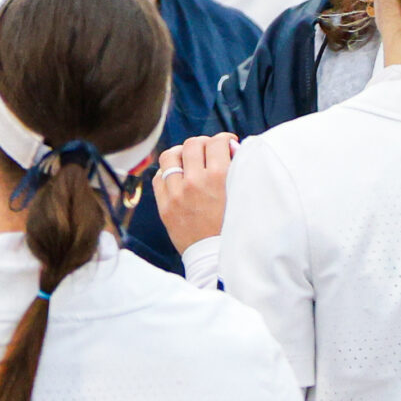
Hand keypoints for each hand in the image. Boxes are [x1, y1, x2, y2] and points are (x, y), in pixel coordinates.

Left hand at [153, 133, 238, 251]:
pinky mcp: (165, 207)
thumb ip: (238, 171)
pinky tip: (178, 177)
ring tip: (189, 160)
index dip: (223, 140)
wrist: (217, 260)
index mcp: (220, 178)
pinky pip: (158, 177)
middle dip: (203, 144)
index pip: (217, 142)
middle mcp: (195, 183)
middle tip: (209, 152)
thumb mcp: (243, 197)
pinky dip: (167, 172)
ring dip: (180, 153)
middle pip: (192, 144)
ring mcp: (176, 194)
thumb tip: (231, 148)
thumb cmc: (236, 228)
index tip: (226, 145)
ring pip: (169, 155)